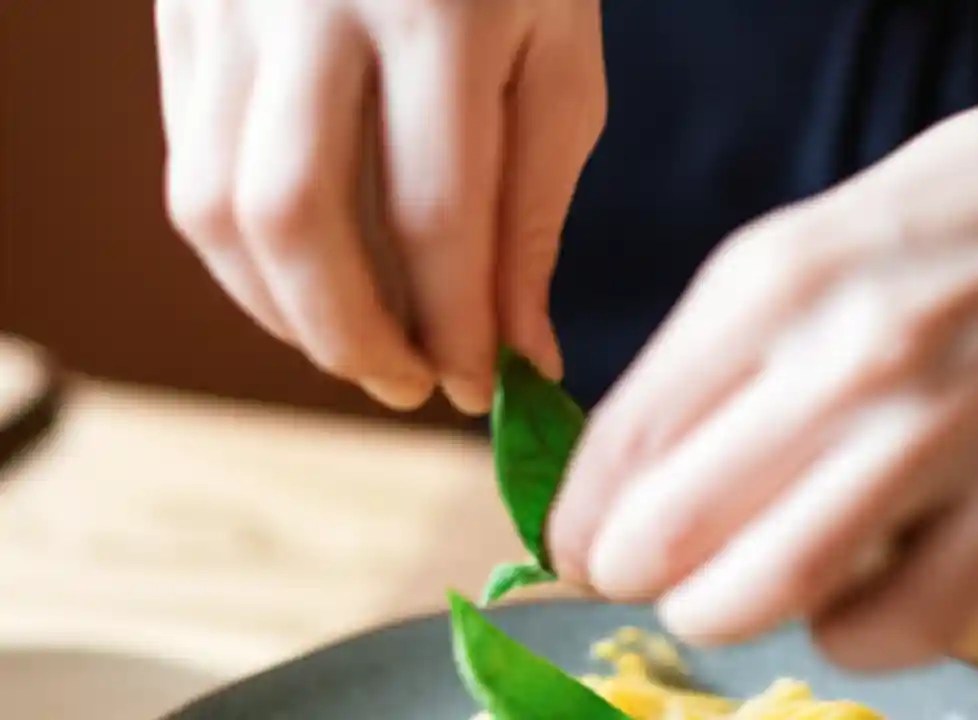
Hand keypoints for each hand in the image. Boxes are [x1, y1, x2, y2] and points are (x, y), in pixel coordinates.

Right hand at [156, 0, 605, 411]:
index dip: (456, 326)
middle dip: (351, 337)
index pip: (435, 212)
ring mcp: (229, 5)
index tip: (481, 387)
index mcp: (437, 6)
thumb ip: (534, 211)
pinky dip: (245, 253)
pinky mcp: (183, 18)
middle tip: (406, 386)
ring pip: (216, 205)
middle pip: (295, 219)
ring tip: (356, 346)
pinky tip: (304, 280)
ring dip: (283, 312)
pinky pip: (189, 167)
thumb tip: (522, 352)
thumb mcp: (557, 62)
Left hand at [550, 0, 977, 668]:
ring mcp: (940, 428)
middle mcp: (843, 353)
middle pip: (671, 530)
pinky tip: (844, 603)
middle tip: (640, 574)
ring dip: (719, 612)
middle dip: (630, 574)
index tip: (575, 547)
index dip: (577, 520)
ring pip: (769, 589)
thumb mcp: (802, 247)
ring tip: (728, 592)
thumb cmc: (956, 211)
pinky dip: (850, 636)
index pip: (624, 441)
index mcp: (770, 283)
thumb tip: (634, 474)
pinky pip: (905, 624)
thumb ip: (715, 359)